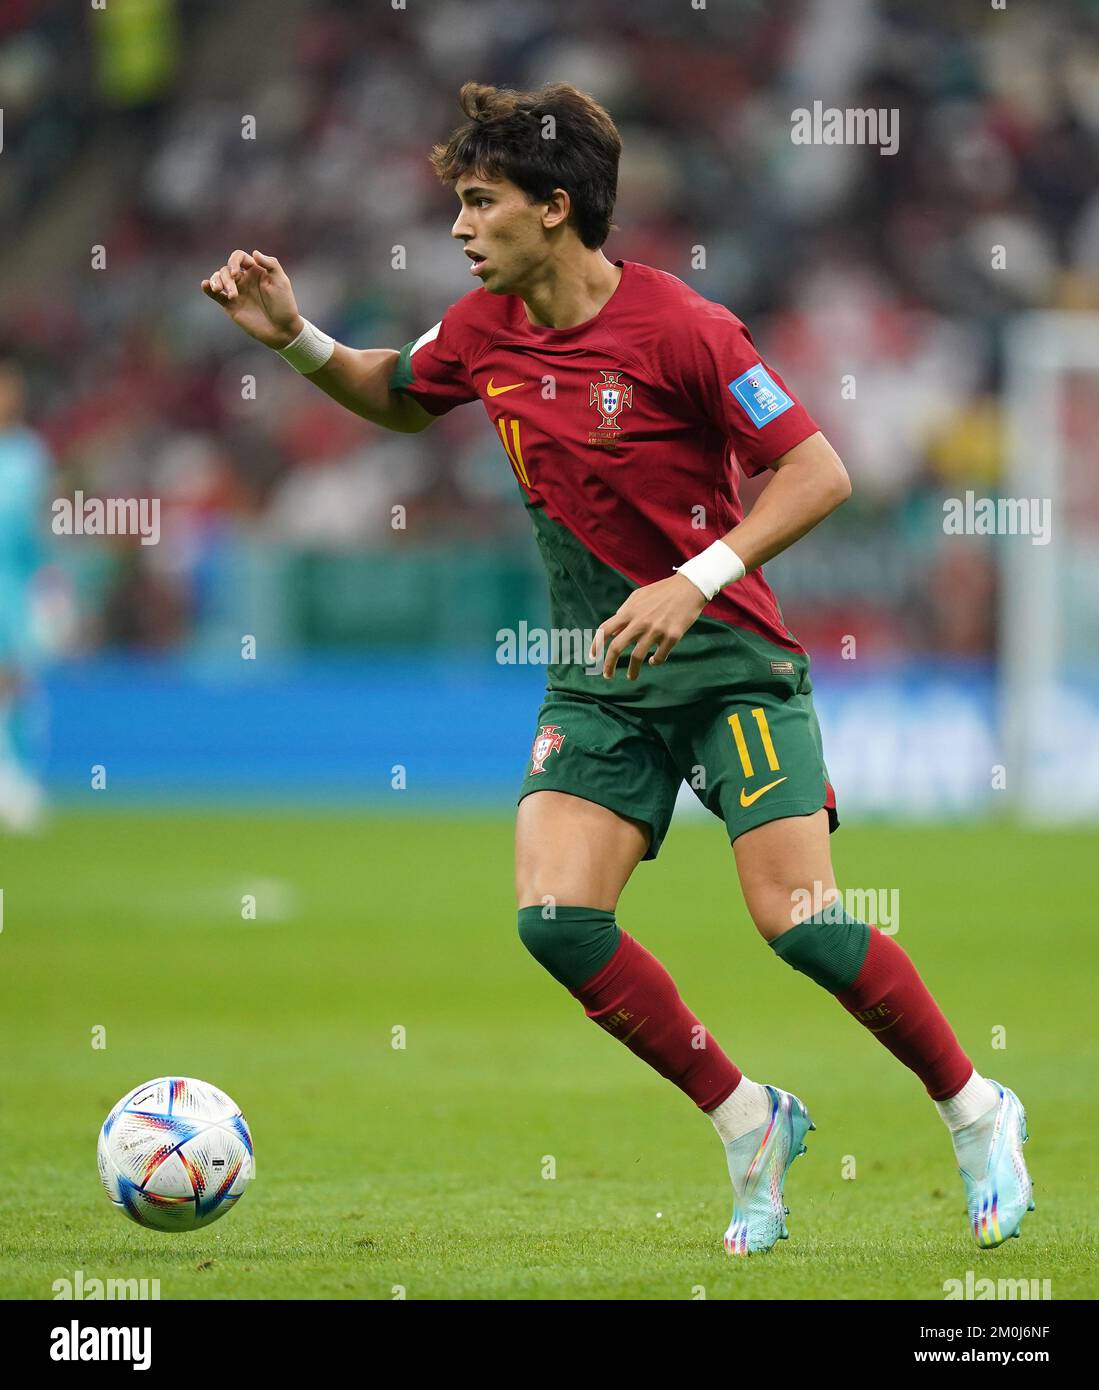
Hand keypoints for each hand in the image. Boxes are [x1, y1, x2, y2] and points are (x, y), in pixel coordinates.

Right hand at [200, 249, 303, 348]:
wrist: (282, 329)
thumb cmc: (284, 305)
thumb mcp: (281, 282)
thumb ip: (270, 264)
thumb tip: (254, 252)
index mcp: (255, 271)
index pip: (238, 257)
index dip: (234, 261)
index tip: (236, 274)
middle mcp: (244, 279)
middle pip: (226, 269)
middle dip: (227, 279)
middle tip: (234, 294)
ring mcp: (236, 292)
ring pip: (218, 279)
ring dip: (216, 282)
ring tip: (219, 291)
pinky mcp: (230, 305)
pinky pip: (215, 294)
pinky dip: (208, 288)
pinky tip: (205, 285)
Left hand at [589, 574, 707, 680]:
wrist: (690, 587)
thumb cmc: (662, 591)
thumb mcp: (639, 595)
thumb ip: (625, 610)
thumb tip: (615, 626)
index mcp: (629, 612)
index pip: (605, 630)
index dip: (596, 645)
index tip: (593, 657)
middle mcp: (640, 622)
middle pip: (617, 648)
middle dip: (609, 665)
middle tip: (607, 675)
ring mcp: (656, 630)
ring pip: (637, 657)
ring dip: (632, 671)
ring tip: (631, 676)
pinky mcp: (672, 636)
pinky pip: (660, 656)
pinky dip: (655, 661)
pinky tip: (653, 661)